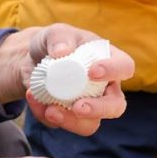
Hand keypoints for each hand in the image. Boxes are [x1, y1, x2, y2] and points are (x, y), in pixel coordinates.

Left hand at [0, 24, 132, 134]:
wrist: (31, 60)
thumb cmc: (54, 43)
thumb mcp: (55, 32)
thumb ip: (59, 37)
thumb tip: (61, 52)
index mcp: (109, 61)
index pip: (125, 67)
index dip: (114, 71)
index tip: (93, 72)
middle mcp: (104, 87)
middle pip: (116, 105)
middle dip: (99, 109)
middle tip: (79, 107)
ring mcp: (88, 105)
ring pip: (91, 124)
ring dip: (70, 121)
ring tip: (49, 110)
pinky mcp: (69, 117)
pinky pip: (63, 124)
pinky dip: (46, 115)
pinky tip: (32, 99)